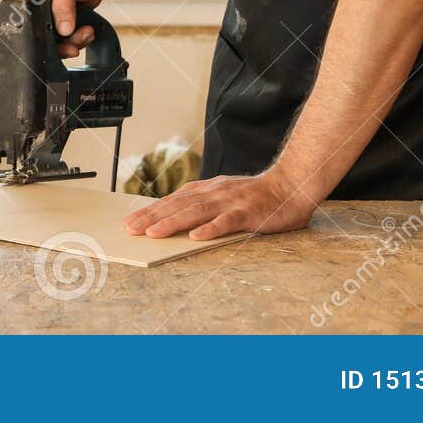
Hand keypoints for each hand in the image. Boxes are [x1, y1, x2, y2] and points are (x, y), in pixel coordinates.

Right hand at [14, 0, 105, 57]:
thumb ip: (64, 7)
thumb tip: (64, 30)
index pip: (26, 25)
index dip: (40, 38)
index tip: (59, 40)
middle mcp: (34, 10)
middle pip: (41, 38)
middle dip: (62, 45)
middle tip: (75, 46)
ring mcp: (48, 18)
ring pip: (56, 42)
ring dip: (74, 42)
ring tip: (86, 32)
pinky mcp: (61, 22)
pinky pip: (66, 39)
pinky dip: (79, 40)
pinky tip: (87, 32)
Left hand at [121, 166, 321, 240]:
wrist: (291, 185)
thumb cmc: (257, 195)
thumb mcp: (225, 194)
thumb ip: (204, 202)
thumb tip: (177, 215)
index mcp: (208, 189)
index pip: (173, 200)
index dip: (151, 210)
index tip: (130, 220)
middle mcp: (215, 193)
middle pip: (178, 205)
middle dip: (152, 216)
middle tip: (130, 228)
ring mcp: (231, 202)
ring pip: (196, 212)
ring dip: (172, 222)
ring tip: (152, 234)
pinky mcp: (248, 213)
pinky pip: (226, 222)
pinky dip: (210, 229)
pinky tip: (195, 237)